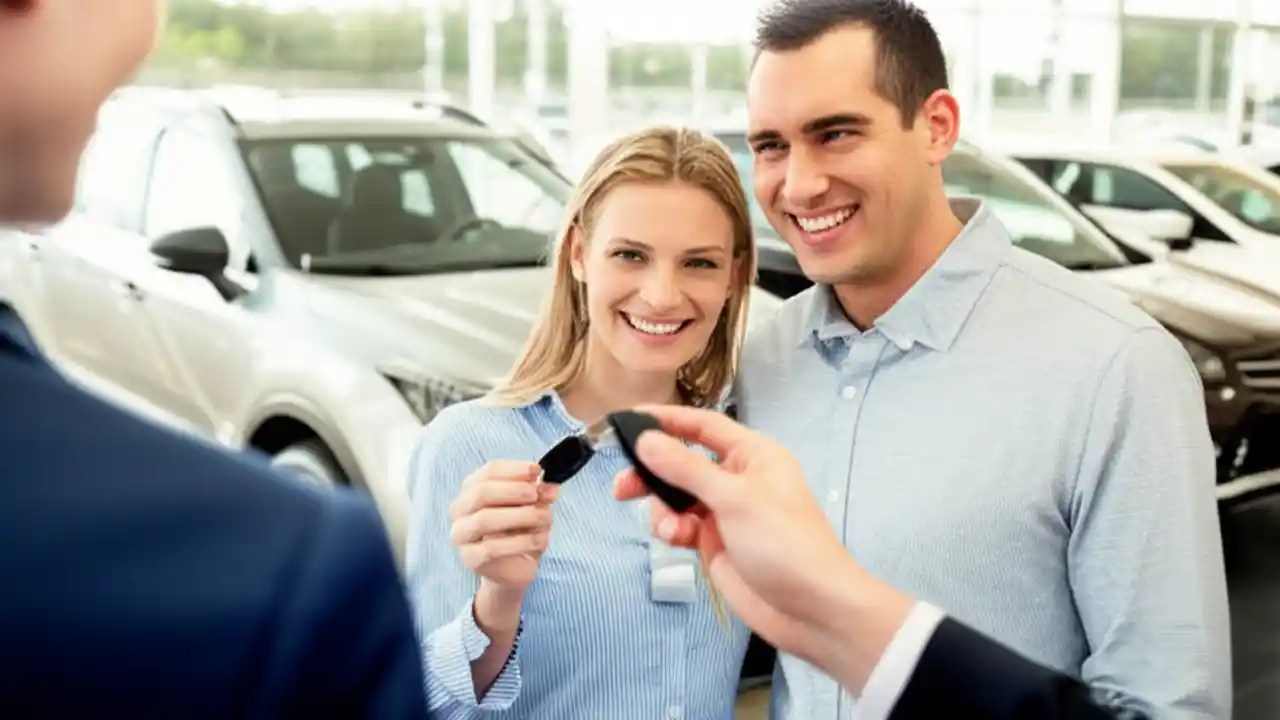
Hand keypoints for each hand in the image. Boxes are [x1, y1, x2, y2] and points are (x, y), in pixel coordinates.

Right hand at [450, 460, 558, 594]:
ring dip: (520, 516)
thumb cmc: (519, 533)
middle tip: (535, 495)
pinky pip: (493, 548)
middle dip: (513, 491)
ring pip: (485, 519)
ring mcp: (461, 535)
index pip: (488, 472)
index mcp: (472, 490)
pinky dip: (521, 541)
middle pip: (481, 493)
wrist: (514, 569)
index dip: (513, 470)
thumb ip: (539, 496)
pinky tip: (540, 539)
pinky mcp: (470, 558)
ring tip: (545, 518)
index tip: (536, 470)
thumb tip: (551, 488)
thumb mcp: (533, 509)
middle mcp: (460, 510)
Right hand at [612, 405, 911, 669]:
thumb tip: (647, 440)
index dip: (666, 419)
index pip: (703, 425)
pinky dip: (673, 530)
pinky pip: (682, 525)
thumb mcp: (734, 499)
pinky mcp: (716, 542)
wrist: (811, 609)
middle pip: (683, 462)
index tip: (627, 419)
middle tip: (622, 487)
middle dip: (654, 473)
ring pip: (677, 497)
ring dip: (663, 508)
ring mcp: (726, 512)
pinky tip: (676, 540)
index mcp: (753, 455)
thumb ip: (686, 468)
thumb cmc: (783, 543)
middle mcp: (738, 478)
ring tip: (666, 528)